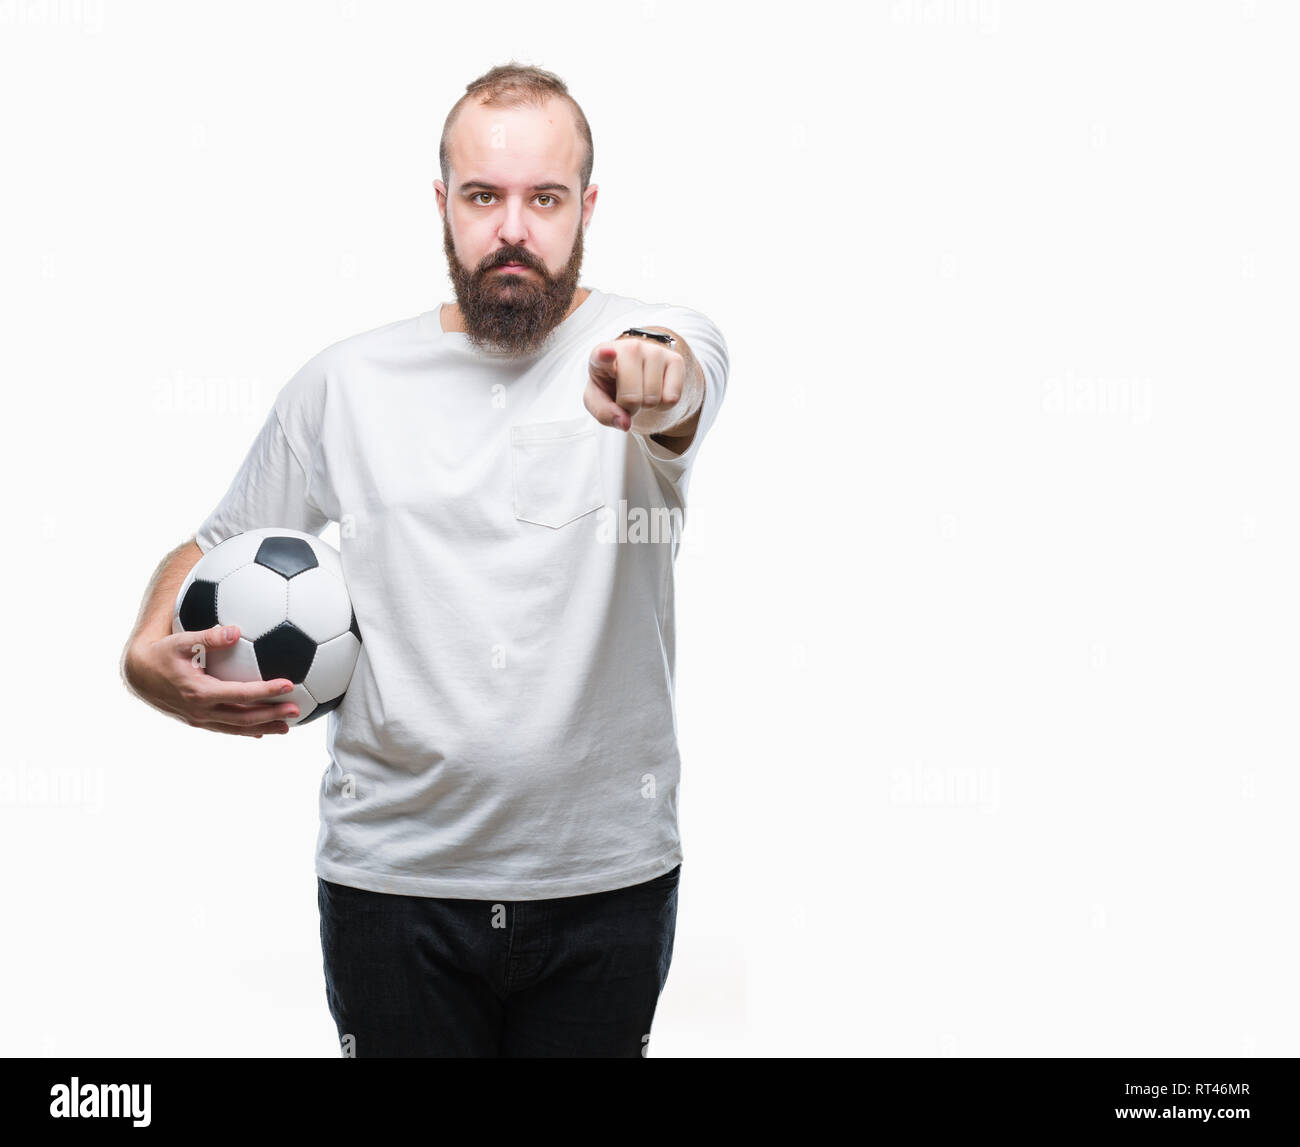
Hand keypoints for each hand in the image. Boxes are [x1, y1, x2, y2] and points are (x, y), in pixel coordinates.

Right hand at [124, 624, 300, 736]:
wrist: (138, 675)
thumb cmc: (162, 653)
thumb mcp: (181, 641)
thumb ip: (208, 637)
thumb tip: (234, 630)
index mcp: (200, 691)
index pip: (240, 694)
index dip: (266, 691)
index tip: (288, 685)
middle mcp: (201, 710)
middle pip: (243, 717)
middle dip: (271, 715)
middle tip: (297, 711)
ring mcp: (199, 719)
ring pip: (236, 728)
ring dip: (263, 727)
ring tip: (287, 727)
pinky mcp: (197, 721)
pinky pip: (226, 728)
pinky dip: (245, 730)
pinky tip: (262, 731)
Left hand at [585, 336, 686, 432]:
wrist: (635, 372)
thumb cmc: (612, 385)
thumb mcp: (599, 401)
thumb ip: (604, 413)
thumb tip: (625, 423)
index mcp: (601, 355)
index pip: (601, 354)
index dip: (604, 355)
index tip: (606, 353)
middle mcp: (629, 347)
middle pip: (631, 397)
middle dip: (629, 408)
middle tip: (626, 398)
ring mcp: (654, 351)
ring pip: (653, 399)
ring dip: (647, 405)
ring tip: (641, 392)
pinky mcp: (675, 359)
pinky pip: (672, 399)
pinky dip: (663, 405)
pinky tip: (656, 390)